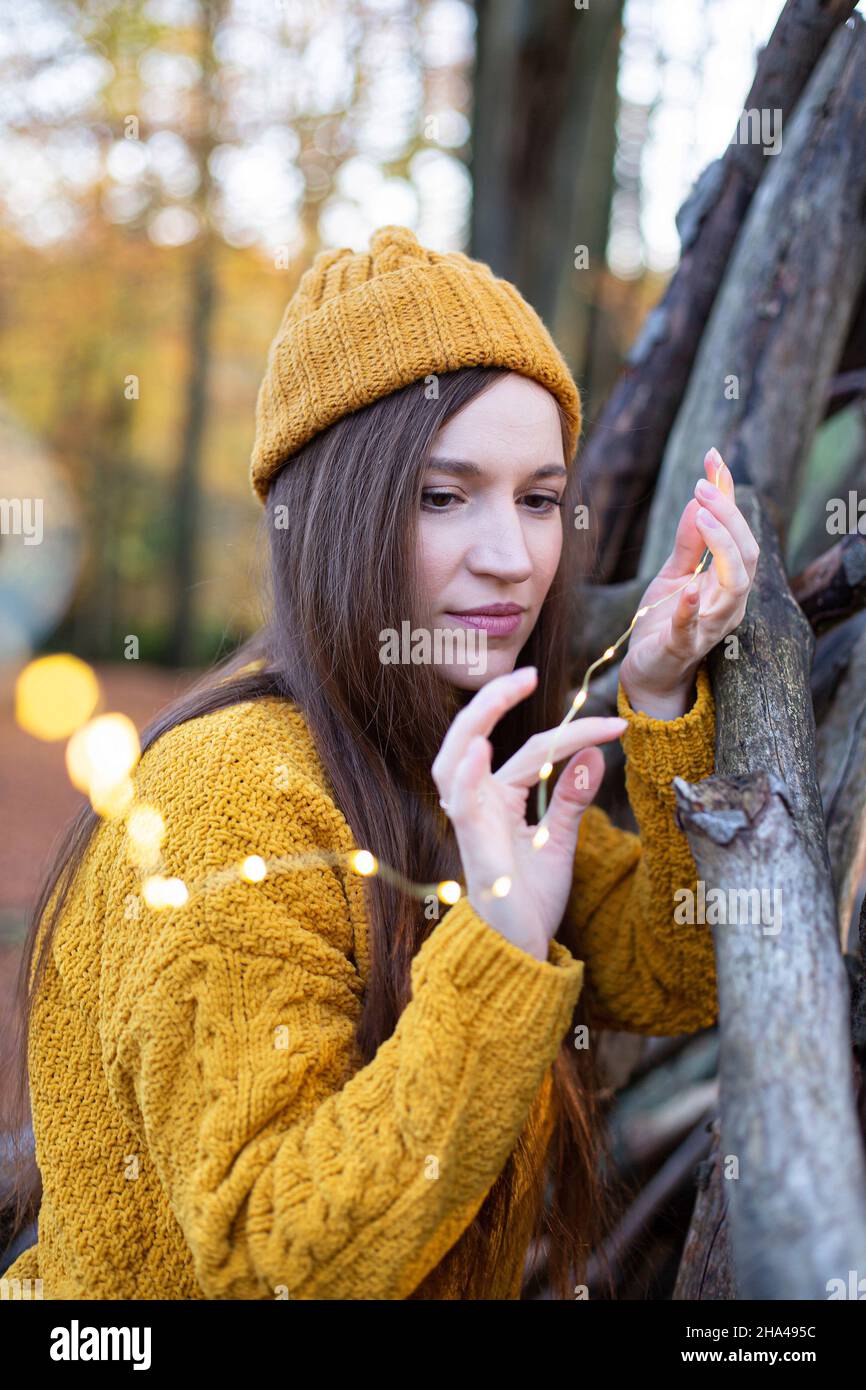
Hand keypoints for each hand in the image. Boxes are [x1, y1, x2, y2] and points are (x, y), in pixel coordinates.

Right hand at [432, 667, 626, 958]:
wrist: (521, 952)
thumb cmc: (530, 899)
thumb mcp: (560, 841)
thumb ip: (571, 799)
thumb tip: (594, 756)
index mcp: (497, 797)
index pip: (534, 749)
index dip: (576, 733)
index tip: (618, 725)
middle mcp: (477, 802)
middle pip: (472, 736)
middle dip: (496, 700)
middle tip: (532, 672)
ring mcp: (470, 821)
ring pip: (454, 759)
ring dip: (477, 721)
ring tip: (508, 688)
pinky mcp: (472, 845)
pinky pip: (461, 802)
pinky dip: (466, 773)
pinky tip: (482, 747)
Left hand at [619, 447, 759, 719]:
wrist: (649, 669)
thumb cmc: (667, 619)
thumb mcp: (675, 572)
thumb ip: (690, 541)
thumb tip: (702, 497)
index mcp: (729, 581)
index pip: (741, 533)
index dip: (729, 494)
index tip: (713, 457)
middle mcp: (730, 603)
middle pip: (748, 556)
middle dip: (730, 518)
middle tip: (704, 486)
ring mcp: (710, 626)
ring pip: (735, 589)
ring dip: (723, 551)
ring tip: (706, 518)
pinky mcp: (683, 646)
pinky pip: (694, 628)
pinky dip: (693, 608)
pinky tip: (690, 587)